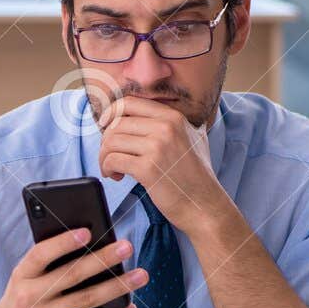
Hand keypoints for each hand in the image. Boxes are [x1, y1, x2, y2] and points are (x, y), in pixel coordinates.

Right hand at [0, 229, 144, 307]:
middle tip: (127, 247)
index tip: (88, 232)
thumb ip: (48, 266)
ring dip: (117, 286)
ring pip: (86, 299)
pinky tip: (129, 307)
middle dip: (103, 259)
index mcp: (22, 275)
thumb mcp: (24, 280)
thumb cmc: (22, 302)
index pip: (41, 254)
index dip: (64, 242)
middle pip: (71, 275)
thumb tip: (92, 248)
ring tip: (139, 276)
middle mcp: (29, 297)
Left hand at [97, 95, 219, 231]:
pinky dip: (108, 168)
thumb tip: (149, 112)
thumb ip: (176, 122)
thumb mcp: (194, 137)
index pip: (130, 102)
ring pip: (111, 141)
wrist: (204, 205)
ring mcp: (157, 147)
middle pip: (116, 123)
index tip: (106, 128)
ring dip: (104, 157)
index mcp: (174, 117)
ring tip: (112, 169)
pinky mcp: (148, 168)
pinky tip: (116, 176)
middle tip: (110, 156)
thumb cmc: (196, 175)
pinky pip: (113, 160)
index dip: (111, 114)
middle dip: (106, 141)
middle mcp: (166, 127)